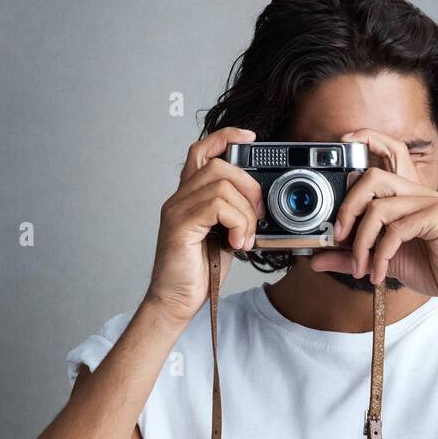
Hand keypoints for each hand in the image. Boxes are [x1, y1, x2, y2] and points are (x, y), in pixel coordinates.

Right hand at [142, 127, 264, 324]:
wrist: (175, 301)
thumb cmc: (198, 273)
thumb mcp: (225, 238)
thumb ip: (236, 217)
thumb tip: (262, 208)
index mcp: (190, 197)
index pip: (203, 151)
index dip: (226, 137)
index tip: (251, 139)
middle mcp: (180, 198)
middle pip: (220, 165)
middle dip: (249, 188)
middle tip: (257, 219)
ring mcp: (177, 209)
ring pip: (222, 184)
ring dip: (245, 213)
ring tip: (244, 239)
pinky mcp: (180, 225)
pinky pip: (217, 206)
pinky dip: (237, 224)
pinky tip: (236, 244)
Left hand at [310, 128, 437, 311]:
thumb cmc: (428, 267)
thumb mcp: (379, 261)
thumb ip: (349, 256)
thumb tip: (316, 259)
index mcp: (404, 194)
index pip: (381, 159)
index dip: (361, 148)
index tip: (340, 154)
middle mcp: (416, 192)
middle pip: (372, 178)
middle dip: (348, 208)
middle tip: (339, 237)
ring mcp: (428, 202)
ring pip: (379, 208)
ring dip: (362, 243)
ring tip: (361, 268)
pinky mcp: (437, 218)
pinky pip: (397, 230)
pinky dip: (382, 255)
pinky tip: (379, 274)